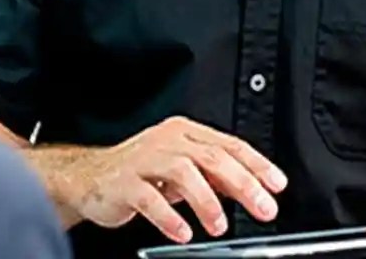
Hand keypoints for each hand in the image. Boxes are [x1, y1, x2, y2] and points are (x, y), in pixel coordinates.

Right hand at [51, 116, 287, 243]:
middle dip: (243, 184)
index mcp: (185, 133)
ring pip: (184, 173)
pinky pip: (149, 198)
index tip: (277, 185)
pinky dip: (169, 218)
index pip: (229, 145)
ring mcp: (145, 160)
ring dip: (207, 201)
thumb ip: (213, 176)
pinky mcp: (124, 182)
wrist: (89, 177)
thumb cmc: (139, 172)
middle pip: (212, 157)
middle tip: (263, 208)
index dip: (257, 165)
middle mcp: (168, 141)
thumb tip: (250, 188)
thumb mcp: (182, 169)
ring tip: (220, 226)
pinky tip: (183, 232)